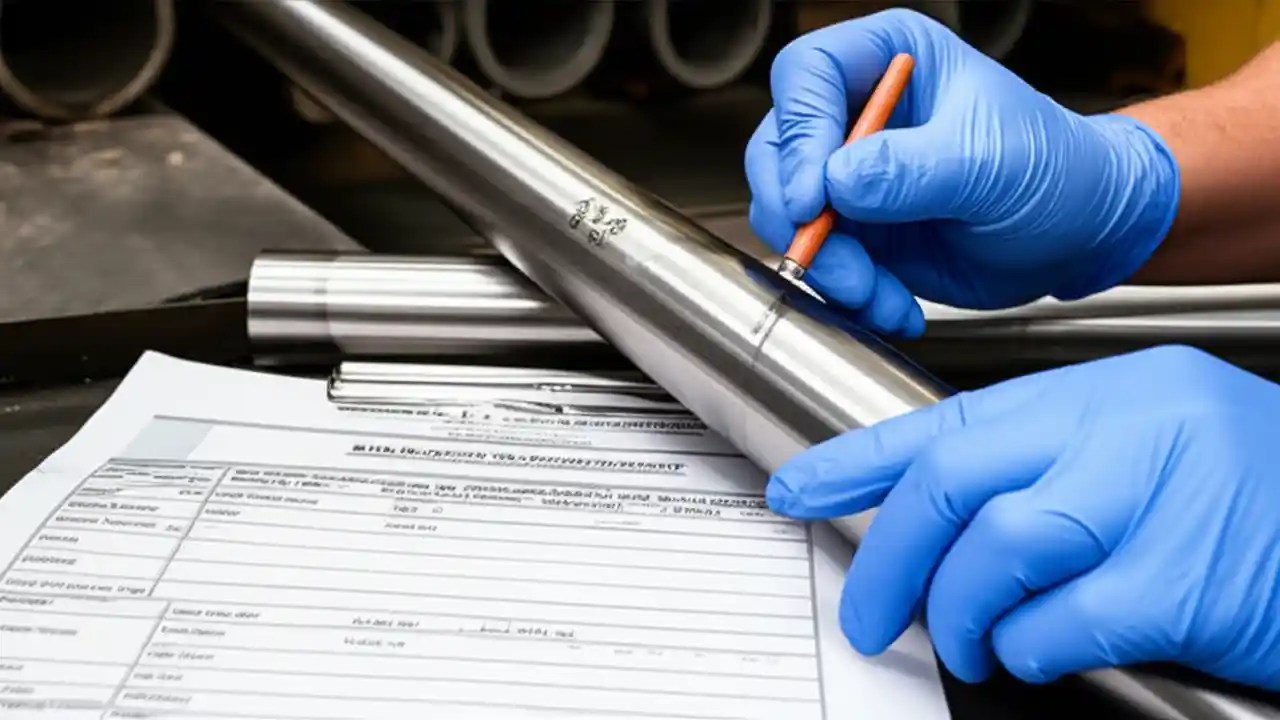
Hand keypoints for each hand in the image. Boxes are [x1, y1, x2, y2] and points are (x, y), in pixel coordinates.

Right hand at [746, 9, 1180, 335]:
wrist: (1080, 233)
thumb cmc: (1055, 170)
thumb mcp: (990, 163)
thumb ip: (911, 168)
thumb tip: (839, 182)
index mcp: (888, 59)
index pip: (808, 76)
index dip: (799, 136)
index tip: (816, 197)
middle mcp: (857, 110)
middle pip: (778, 151)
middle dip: (801, 218)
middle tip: (838, 261)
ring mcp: (849, 172)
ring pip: (789, 215)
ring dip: (828, 266)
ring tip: (879, 292)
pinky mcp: (855, 227)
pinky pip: (820, 260)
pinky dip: (849, 291)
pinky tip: (894, 303)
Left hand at [766, 345, 1279, 688]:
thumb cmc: (1254, 506)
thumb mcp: (1147, 454)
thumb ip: (1049, 471)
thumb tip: (942, 527)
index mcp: (1106, 393)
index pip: (950, 418)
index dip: (859, 460)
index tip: (798, 490)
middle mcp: (1127, 427)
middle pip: (954, 479)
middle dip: (889, 555)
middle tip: (868, 613)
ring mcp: (1159, 497)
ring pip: (997, 548)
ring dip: (960, 612)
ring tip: (968, 643)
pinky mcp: (1184, 580)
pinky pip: (1060, 622)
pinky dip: (1028, 650)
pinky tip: (1036, 656)